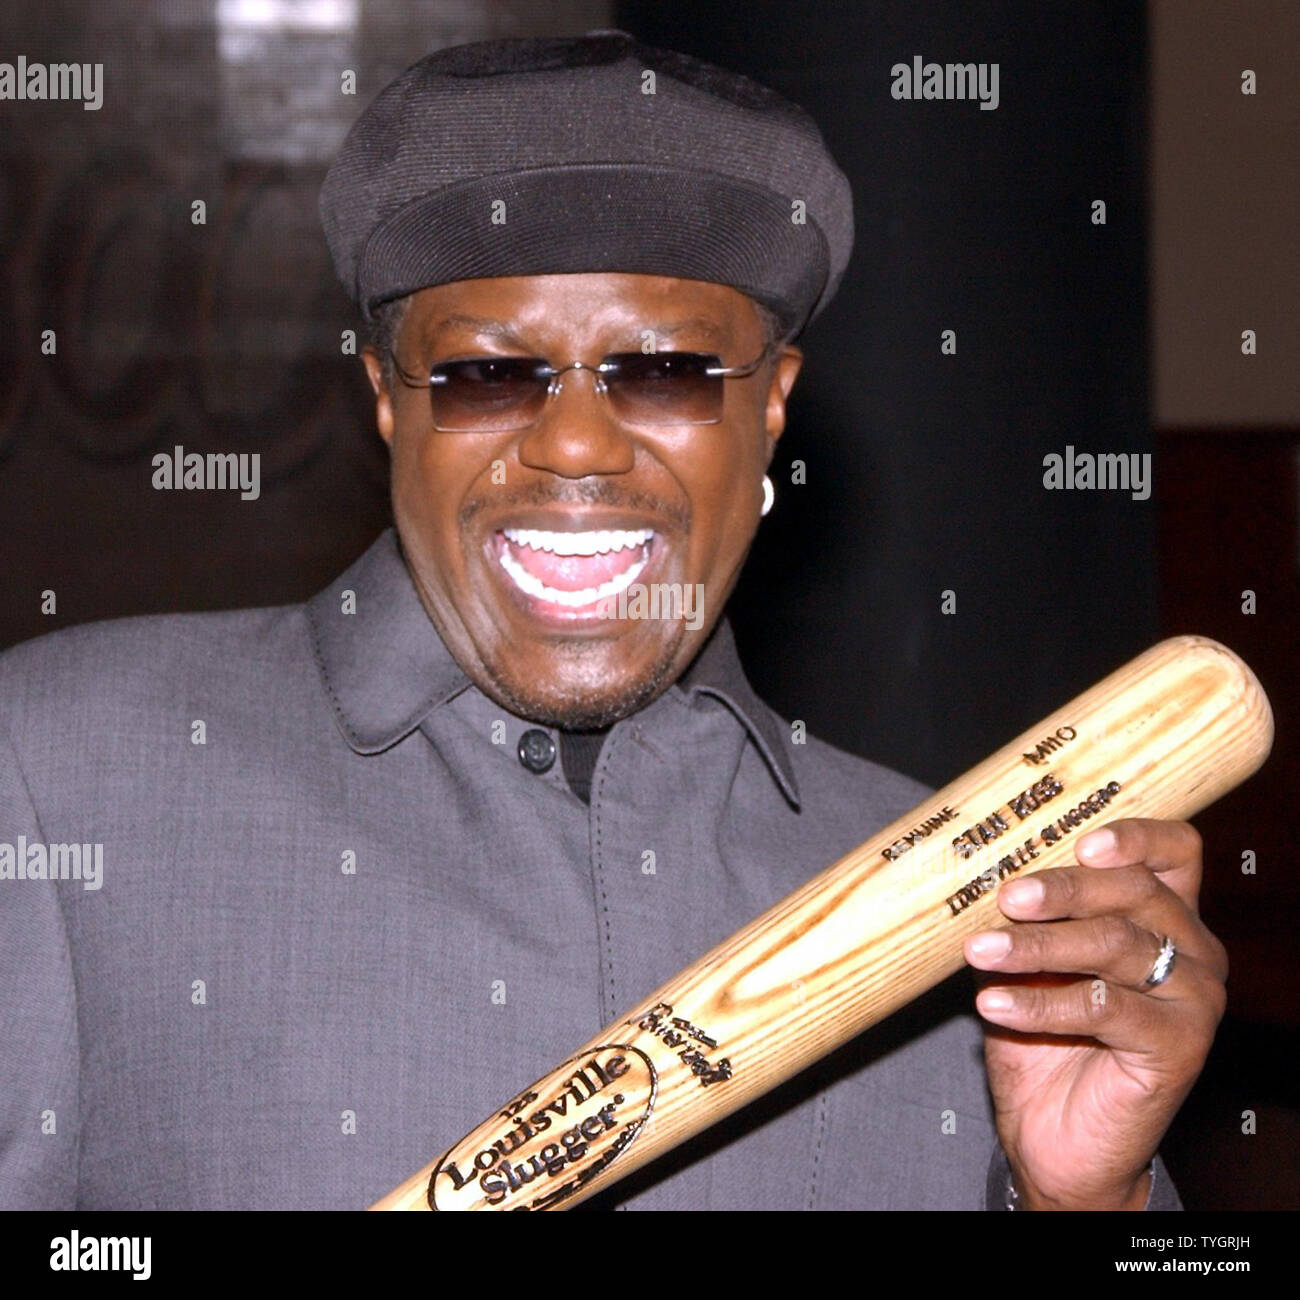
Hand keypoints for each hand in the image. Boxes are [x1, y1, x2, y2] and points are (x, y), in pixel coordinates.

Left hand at [962, 818, 1227, 1209]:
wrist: (1051, 1132)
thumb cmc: (1040, 1036)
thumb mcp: (1027, 963)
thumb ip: (1025, 917)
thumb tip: (980, 868)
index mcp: (1165, 914)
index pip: (1175, 851)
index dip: (1135, 837)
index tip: (1078, 842)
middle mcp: (1192, 950)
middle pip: (1137, 893)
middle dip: (1064, 890)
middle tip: (1005, 898)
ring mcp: (1193, 998)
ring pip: (1116, 946)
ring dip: (1039, 946)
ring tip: (980, 953)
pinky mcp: (1179, 1046)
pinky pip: (1105, 1008)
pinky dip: (1042, 1003)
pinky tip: (995, 1005)